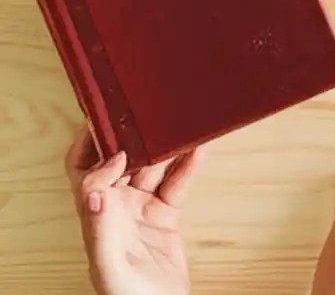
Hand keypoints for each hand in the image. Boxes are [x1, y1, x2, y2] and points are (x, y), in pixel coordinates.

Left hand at [64, 126, 205, 294]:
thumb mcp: (109, 267)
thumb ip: (100, 230)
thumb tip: (94, 191)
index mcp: (95, 217)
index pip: (84, 171)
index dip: (96, 150)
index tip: (120, 138)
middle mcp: (115, 208)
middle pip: (120, 162)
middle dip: (134, 139)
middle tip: (150, 117)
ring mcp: (141, 210)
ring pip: (153, 168)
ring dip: (167, 149)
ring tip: (181, 128)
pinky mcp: (165, 216)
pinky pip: (177, 184)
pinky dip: (189, 166)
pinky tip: (198, 151)